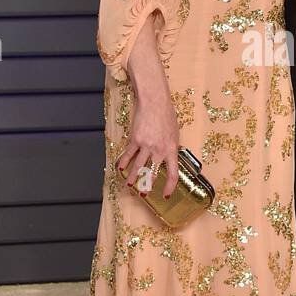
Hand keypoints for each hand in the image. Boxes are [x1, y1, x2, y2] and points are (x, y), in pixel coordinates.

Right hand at [117, 81, 179, 199]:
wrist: (155, 102)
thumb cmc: (167, 115)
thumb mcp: (174, 133)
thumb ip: (171, 146)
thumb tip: (169, 156)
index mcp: (172, 149)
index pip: (173, 173)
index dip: (170, 186)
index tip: (166, 194)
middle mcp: (159, 150)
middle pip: (152, 173)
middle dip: (147, 185)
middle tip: (144, 193)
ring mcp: (146, 145)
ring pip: (138, 166)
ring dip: (133, 178)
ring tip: (130, 185)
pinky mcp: (135, 139)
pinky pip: (129, 154)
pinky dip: (124, 162)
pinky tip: (120, 168)